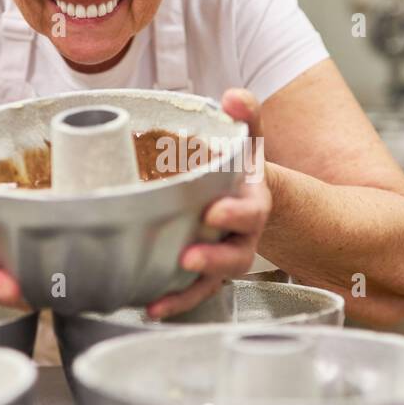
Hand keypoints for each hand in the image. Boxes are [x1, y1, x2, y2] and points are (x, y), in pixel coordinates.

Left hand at [146, 88, 271, 318]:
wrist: (248, 196)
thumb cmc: (241, 168)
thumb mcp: (248, 138)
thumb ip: (245, 115)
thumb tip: (234, 97)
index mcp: (254, 202)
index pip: (252, 211)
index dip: (235, 214)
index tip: (214, 211)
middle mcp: (243, 236)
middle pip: (236, 255)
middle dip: (213, 258)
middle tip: (188, 256)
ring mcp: (224, 257)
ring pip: (213, 281)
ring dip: (188, 291)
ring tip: (160, 297)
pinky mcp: (204, 274)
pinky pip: (192, 293)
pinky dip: (174, 302)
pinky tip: (149, 307)